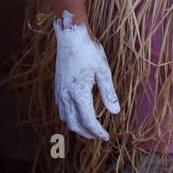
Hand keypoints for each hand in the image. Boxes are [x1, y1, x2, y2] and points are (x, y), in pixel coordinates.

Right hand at [53, 14, 120, 139]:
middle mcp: (66, 95)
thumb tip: (115, 112)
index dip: (98, 131)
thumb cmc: (89, 51)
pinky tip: (77, 113)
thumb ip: (109, 93)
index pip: (88, 121)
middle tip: (99, 136)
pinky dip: (69, 116)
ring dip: (77, 126)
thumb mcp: (103, 71)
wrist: (71, 36)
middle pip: (74, 124)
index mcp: (79, 93)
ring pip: (65, 118)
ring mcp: (59, 91)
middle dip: (87, 133)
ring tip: (89, 128)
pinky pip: (61, 108)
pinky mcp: (57, 86)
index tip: (107, 136)